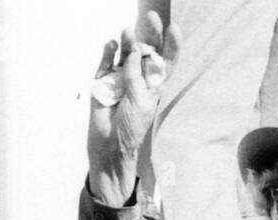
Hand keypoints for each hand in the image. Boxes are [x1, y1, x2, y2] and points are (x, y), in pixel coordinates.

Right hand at [87, 13, 180, 205]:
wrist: (110, 143)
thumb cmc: (131, 127)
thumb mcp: (140, 102)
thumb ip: (136, 77)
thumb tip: (133, 51)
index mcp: (154, 86)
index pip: (165, 62)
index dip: (171, 46)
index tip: (175, 29)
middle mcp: (138, 78)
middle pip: (146, 51)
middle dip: (150, 34)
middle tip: (152, 18)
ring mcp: (119, 76)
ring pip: (125, 52)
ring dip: (128, 41)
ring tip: (128, 31)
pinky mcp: (102, 79)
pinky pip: (105, 61)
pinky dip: (108, 52)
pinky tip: (111, 44)